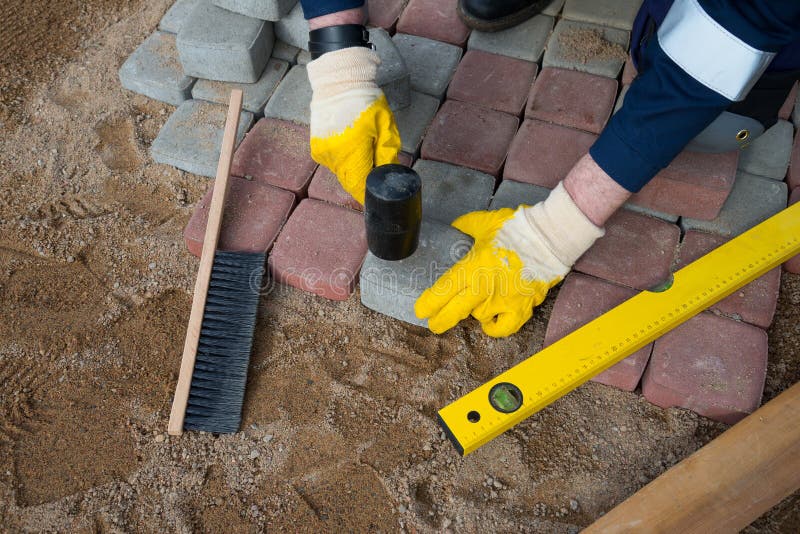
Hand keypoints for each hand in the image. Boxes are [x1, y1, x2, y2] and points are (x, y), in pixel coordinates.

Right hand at [307, 47, 400, 204]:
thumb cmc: (365, 101)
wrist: (339, 81)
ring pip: (342, 173)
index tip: (378, 199)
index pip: (360, 186)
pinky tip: (351, 145)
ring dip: (354, 170)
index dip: (369, 195)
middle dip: (363, 182)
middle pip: (351, 182)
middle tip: (375, 173)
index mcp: (352, 152)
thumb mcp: (385, 127)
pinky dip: (344, 161)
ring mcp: (322, 153)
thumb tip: (388, 176)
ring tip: (363, 151)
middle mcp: (333, 157)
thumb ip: (387, 155)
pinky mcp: (316, 148)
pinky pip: (333, 163)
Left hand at [414, 183, 604, 337]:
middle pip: (456, 311)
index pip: (444, 290)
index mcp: (473, 267)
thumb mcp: (484, 222)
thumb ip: (465, 226)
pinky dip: (496, 328)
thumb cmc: (517, 228)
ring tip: (472, 306)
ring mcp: (503, 300)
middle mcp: (485, 288)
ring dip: (473, 313)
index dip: (430, 303)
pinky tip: (489, 324)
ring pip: (479, 317)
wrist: (549, 237)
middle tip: (433, 325)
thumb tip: (454, 227)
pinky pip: (505, 328)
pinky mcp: (521, 307)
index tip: (421, 310)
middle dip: (441, 320)